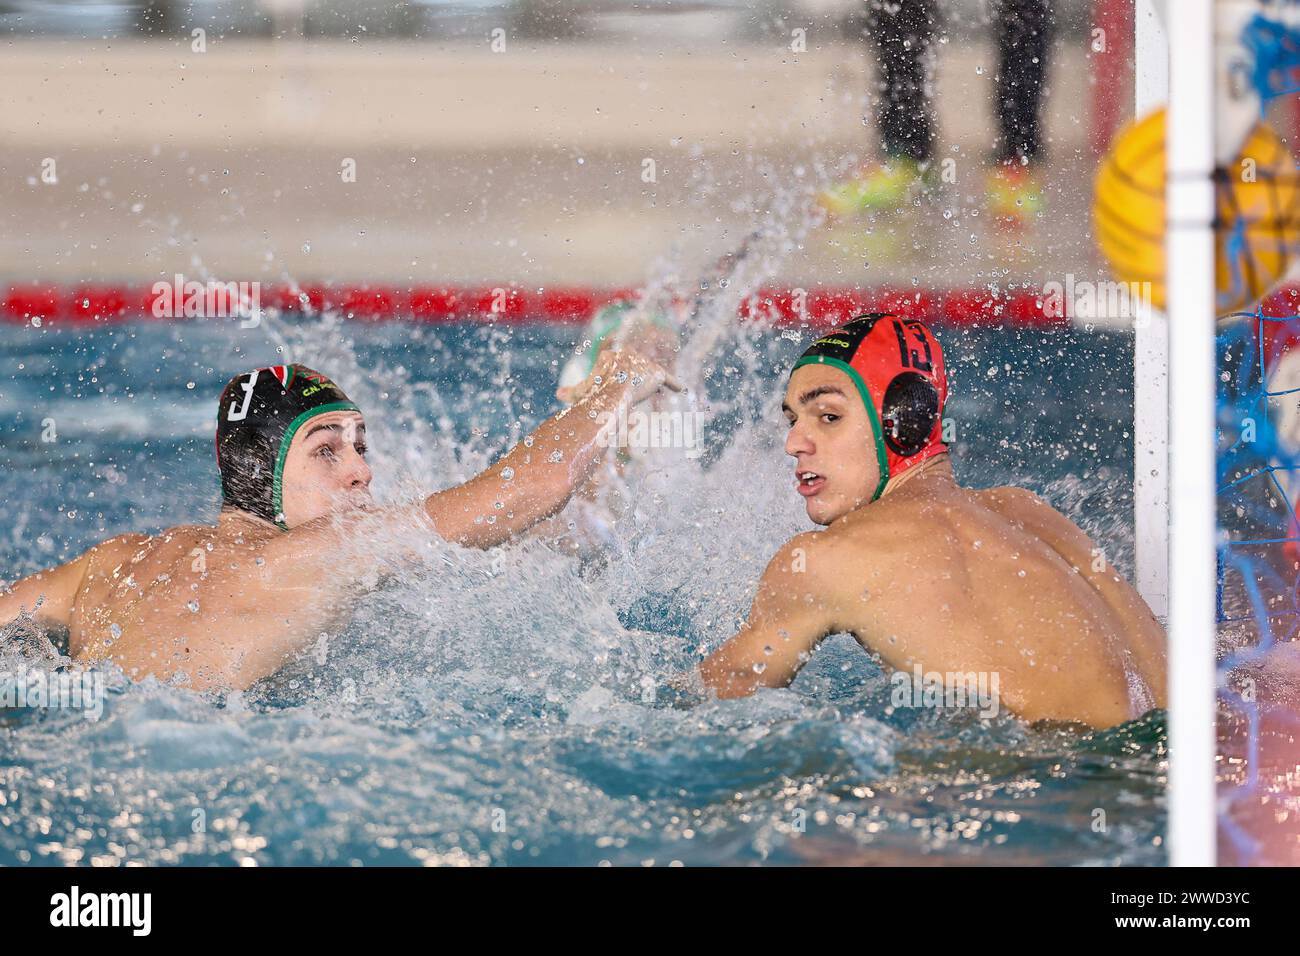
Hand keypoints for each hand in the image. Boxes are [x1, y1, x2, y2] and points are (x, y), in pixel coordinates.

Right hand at [560, 345, 681, 405]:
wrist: (612, 391)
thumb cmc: (595, 391)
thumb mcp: (582, 391)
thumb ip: (571, 392)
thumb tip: (558, 395)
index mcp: (613, 354)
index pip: (621, 367)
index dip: (621, 381)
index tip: (619, 389)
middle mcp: (631, 354)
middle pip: (635, 371)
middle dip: (634, 382)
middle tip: (630, 394)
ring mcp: (645, 363)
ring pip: (649, 376)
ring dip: (647, 387)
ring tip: (646, 394)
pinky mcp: (658, 373)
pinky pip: (669, 380)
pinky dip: (674, 385)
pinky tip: (681, 390)